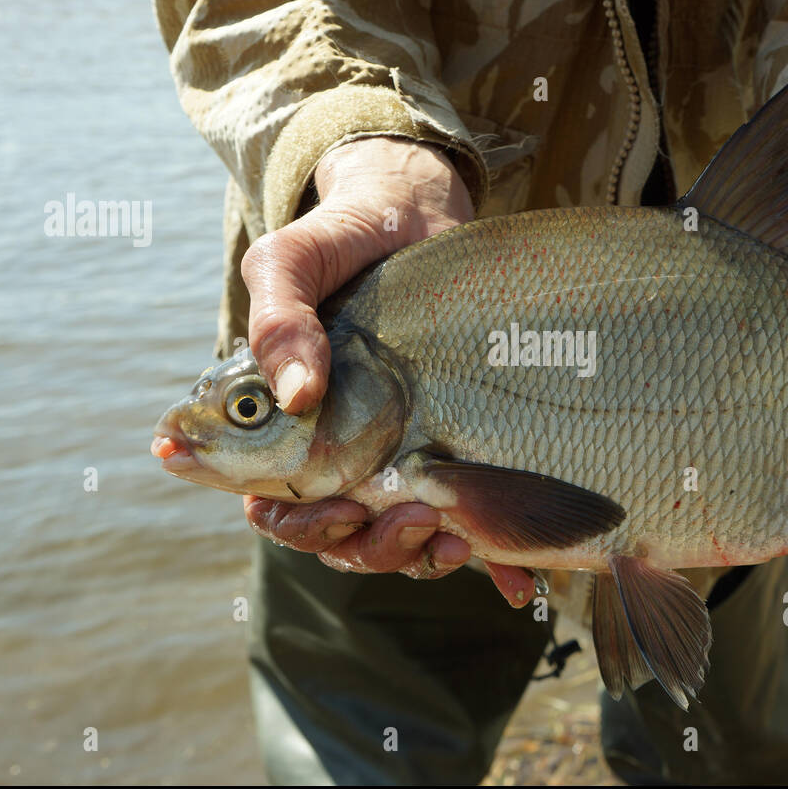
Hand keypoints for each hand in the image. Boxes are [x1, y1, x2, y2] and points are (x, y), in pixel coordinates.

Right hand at [240, 136, 535, 606]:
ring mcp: (399, 457)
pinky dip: (491, 562)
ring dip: (418, 554)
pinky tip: (515, 577)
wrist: (417, 211)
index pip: (272, 504)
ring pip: (396, 542)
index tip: (334, 507)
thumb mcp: (292, 263)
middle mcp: (338, 454)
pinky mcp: (456, 452)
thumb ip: (279, 322)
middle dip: (366, 544)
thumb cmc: (339, 239)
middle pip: (337, 539)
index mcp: (284, 427)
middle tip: (407, 513)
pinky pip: (469, 524)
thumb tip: (298, 394)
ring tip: (452, 531)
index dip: (292, 523)